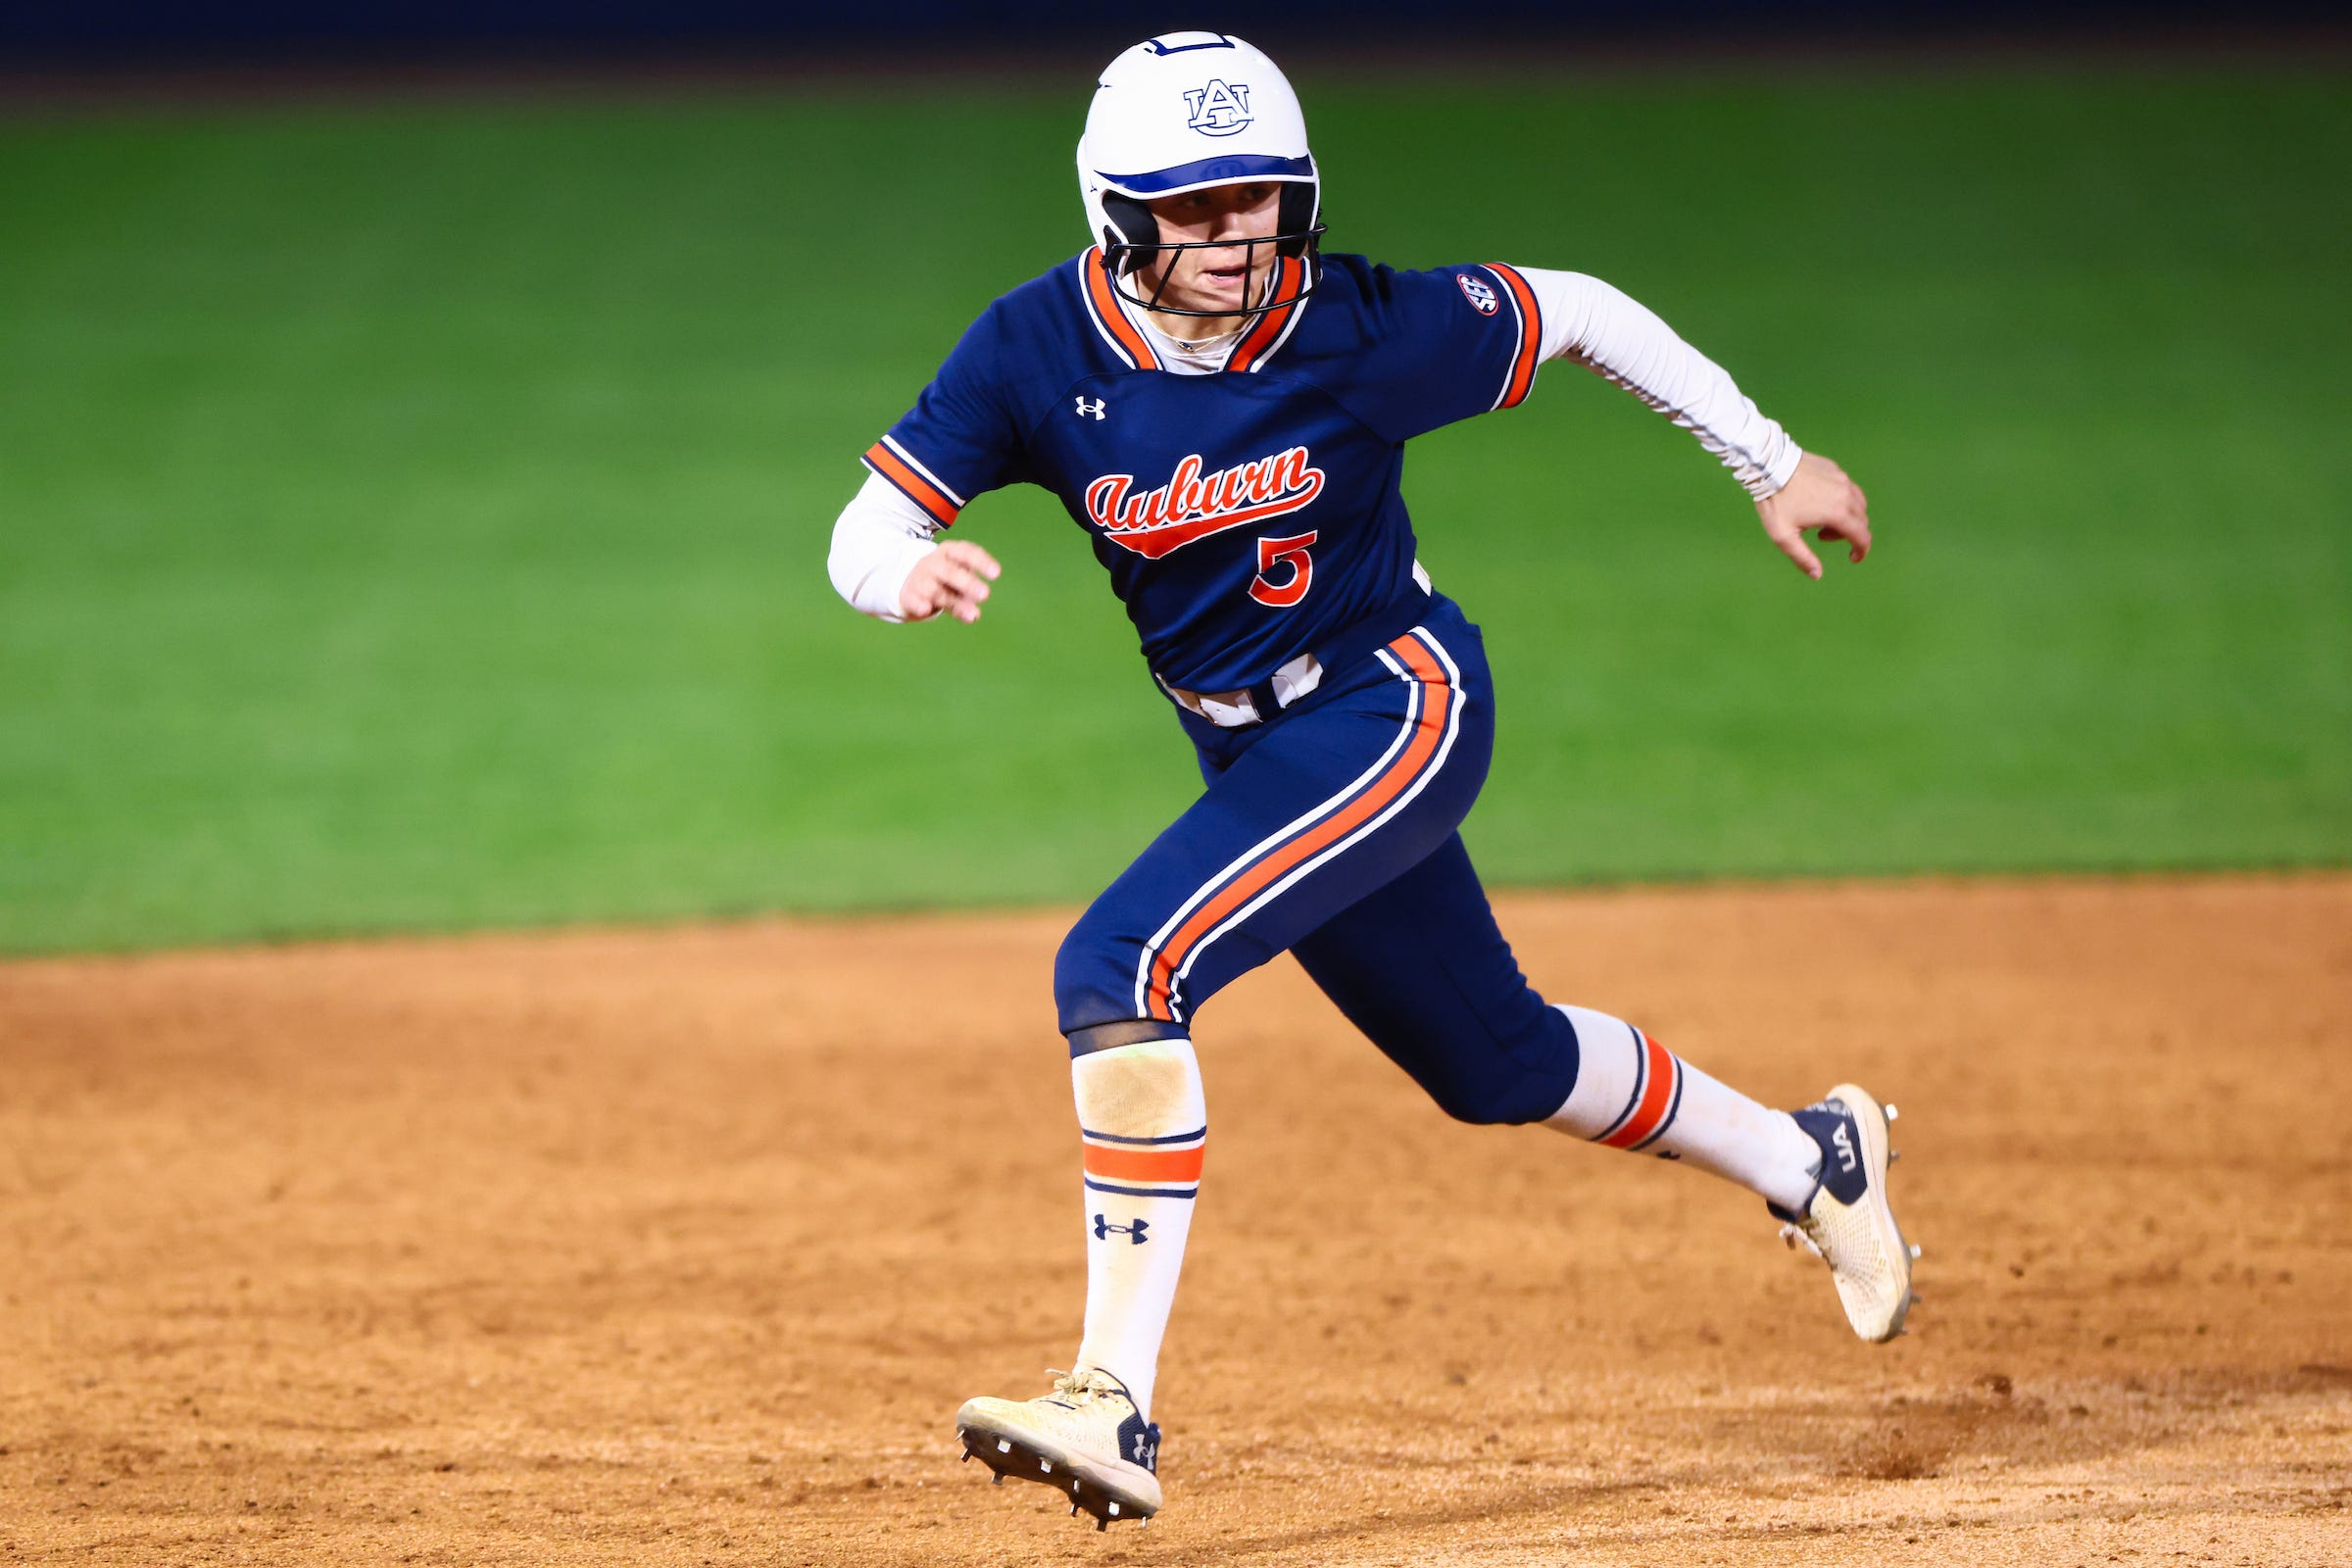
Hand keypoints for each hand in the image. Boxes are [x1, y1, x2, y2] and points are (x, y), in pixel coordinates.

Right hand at [898, 539, 1001, 623]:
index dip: (981, 562)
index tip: (996, 574)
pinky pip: (913, 599)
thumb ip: (967, 597)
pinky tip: (926, 609)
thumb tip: (974, 615)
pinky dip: (919, 604)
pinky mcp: (907, 594)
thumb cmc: (942, 580)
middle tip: (985, 595)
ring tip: (973, 615)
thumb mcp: (958, 583)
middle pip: (950, 571)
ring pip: (936, 590)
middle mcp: (933, 563)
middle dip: (967, 583)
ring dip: (954, 602)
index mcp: (949, 552)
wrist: (908, 583)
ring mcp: (919, 578)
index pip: (965, 552)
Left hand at [1755, 452, 1871, 579]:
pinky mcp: (1836, 469)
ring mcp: (1843, 479)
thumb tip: (1817, 575)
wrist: (1769, 466)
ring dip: (1847, 517)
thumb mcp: (1783, 536)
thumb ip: (1802, 558)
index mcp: (1838, 513)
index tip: (1852, 558)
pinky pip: (1848, 488)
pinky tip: (1820, 501)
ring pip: (1858, 503)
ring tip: (1821, 519)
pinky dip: (1843, 500)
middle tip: (1822, 535)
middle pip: (1861, 521)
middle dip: (1848, 534)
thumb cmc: (1775, 502)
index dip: (1861, 551)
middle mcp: (1846, 495)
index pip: (1862, 537)